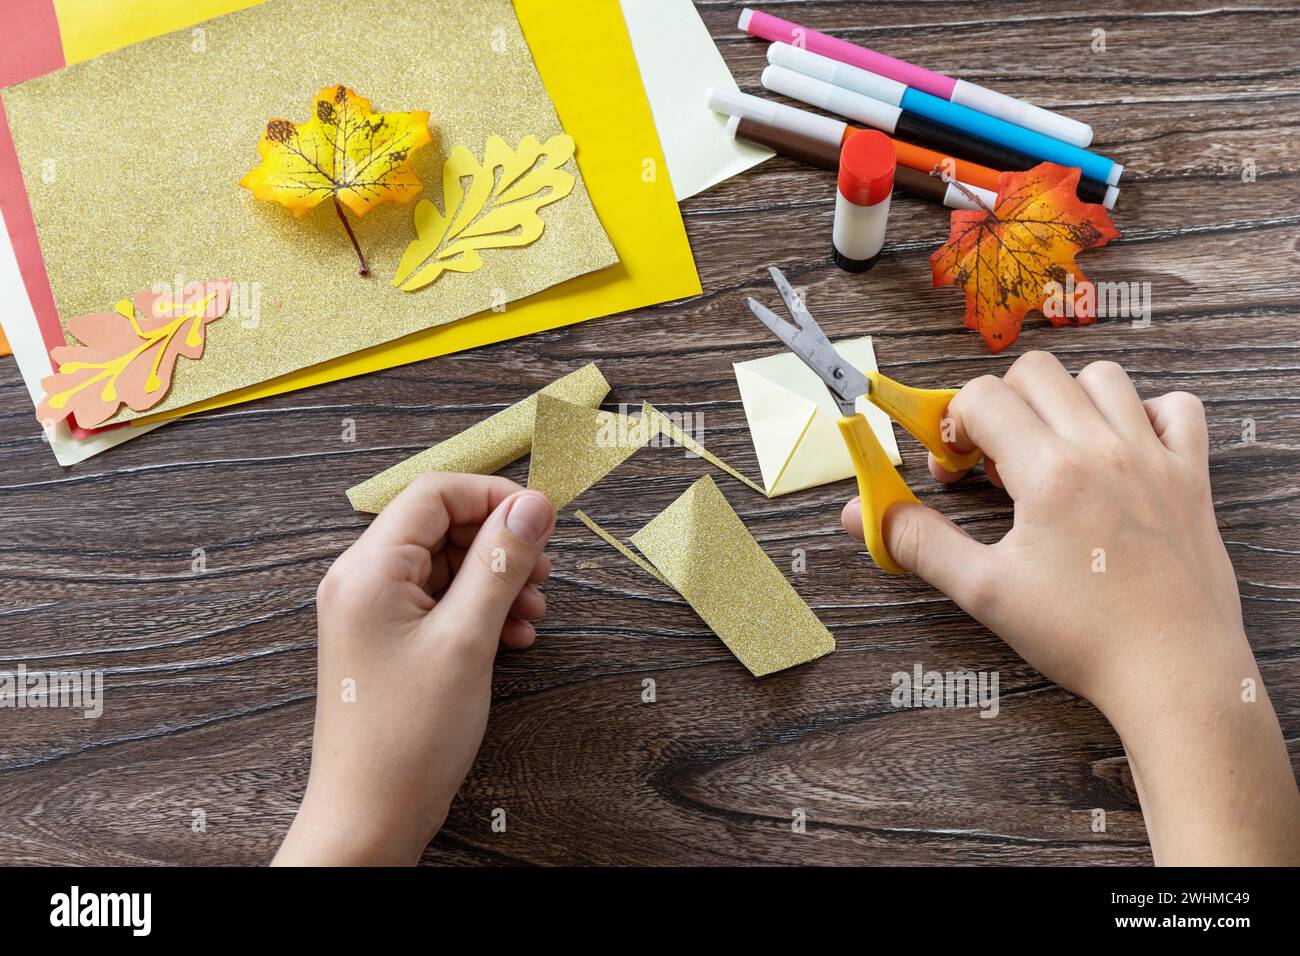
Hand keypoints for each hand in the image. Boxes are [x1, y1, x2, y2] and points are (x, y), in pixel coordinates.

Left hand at [274, 472, 555, 865]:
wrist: (369, 817)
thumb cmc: (407, 738)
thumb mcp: (467, 640)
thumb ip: (500, 563)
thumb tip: (531, 505)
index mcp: (368, 570)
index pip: (435, 493)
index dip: (494, 497)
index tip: (541, 522)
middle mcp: (362, 581)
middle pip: (441, 525)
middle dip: (498, 543)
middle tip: (541, 574)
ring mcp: (372, 611)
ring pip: (446, 564)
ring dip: (495, 579)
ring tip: (531, 613)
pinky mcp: (387, 639)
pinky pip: (439, 600)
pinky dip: (480, 609)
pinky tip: (512, 637)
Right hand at [843, 351, 1299, 864]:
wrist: (1173, 672)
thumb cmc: (1083, 636)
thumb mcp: (984, 591)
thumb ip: (919, 542)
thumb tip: (864, 515)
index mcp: (1050, 471)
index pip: (982, 396)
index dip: (951, 426)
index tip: (951, 469)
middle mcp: (1104, 448)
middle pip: (1035, 372)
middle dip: (1001, 403)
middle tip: (992, 458)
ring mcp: (1154, 456)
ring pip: (1103, 378)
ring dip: (1066, 400)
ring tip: (1052, 449)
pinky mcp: (1192, 476)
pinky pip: (1176, 406)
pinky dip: (1145, 413)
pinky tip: (1121, 449)